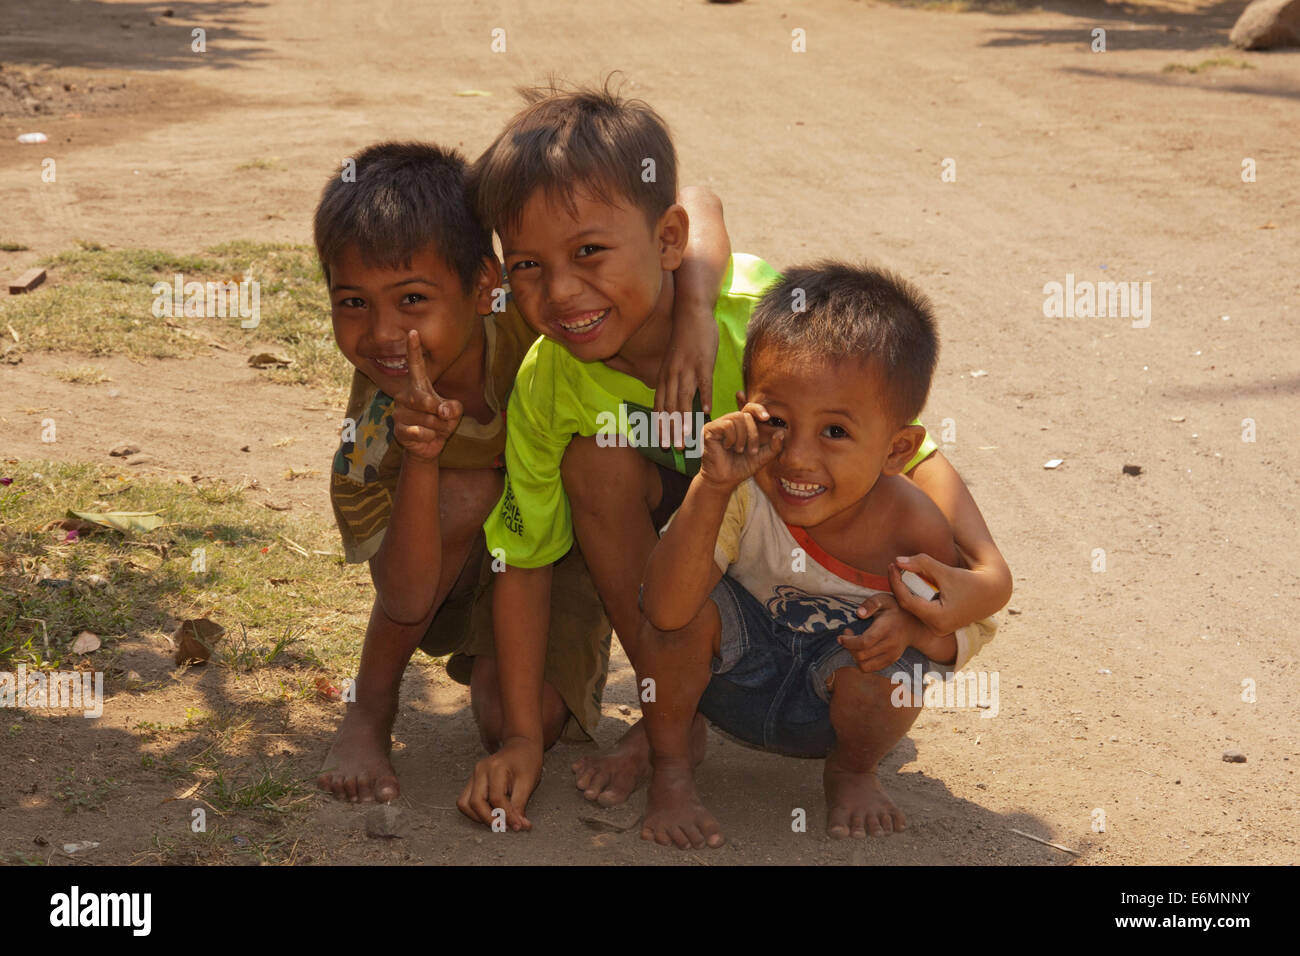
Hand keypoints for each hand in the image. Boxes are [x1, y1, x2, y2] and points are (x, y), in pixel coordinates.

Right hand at [391, 329, 461, 462]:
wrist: (428, 447)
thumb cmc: (441, 424)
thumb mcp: (454, 412)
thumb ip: (453, 408)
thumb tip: (442, 411)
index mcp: (418, 386)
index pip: (416, 365)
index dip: (414, 349)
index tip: (414, 332)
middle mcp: (405, 395)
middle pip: (424, 400)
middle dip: (438, 412)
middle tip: (443, 418)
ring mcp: (399, 412)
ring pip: (427, 420)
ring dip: (438, 428)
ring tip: (434, 428)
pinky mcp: (397, 429)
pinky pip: (420, 433)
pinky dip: (430, 437)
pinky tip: (425, 437)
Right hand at [457, 736, 541, 831]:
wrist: (520, 746)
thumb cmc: (526, 762)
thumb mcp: (528, 782)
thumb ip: (520, 805)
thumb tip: (518, 826)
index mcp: (495, 767)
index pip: (496, 798)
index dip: (507, 816)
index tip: (518, 826)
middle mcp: (480, 770)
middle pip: (476, 802)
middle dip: (489, 819)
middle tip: (505, 827)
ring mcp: (473, 775)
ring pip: (465, 803)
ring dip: (479, 817)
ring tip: (497, 821)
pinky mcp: (472, 780)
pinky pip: (466, 800)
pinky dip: (475, 811)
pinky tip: (490, 814)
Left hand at [654, 306, 716, 447]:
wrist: (691, 313)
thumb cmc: (683, 340)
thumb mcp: (672, 362)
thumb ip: (672, 382)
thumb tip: (674, 402)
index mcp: (663, 377)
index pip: (660, 407)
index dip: (660, 426)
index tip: (661, 444)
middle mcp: (672, 375)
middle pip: (670, 408)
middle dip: (671, 430)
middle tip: (674, 449)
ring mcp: (687, 369)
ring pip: (684, 399)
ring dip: (685, 421)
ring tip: (688, 439)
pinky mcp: (703, 362)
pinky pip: (703, 382)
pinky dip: (704, 397)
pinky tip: (707, 411)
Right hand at [698, 403, 783, 490]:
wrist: (724, 481)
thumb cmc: (741, 468)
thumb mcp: (762, 458)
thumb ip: (773, 447)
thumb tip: (782, 432)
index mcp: (741, 426)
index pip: (750, 408)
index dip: (758, 409)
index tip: (767, 418)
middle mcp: (729, 422)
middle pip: (745, 414)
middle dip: (753, 434)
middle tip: (752, 451)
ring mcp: (718, 425)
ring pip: (737, 418)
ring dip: (742, 438)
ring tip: (739, 450)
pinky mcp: (709, 430)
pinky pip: (727, 425)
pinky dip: (732, 438)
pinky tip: (728, 447)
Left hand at [838, 593, 929, 673]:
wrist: (914, 624)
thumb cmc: (895, 609)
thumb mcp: (883, 600)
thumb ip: (871, 604)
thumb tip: (858, 614)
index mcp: (887, 629)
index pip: (864, 642)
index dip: (849, 642)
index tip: (841, 636)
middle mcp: (890, 645)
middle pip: (862, 655)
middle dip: (848, 647)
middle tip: (847, 635)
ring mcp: (892, 655)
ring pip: (864, 665)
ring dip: (853, 656)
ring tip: (853, 644)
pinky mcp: (890, 661)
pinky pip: (871, 668)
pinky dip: (861, 662)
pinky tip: (861, 650)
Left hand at [887, 552, 1001, 635]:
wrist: (991, 592)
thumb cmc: (970, 580)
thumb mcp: (945, 571)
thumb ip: (922, 564)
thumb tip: (898, 560)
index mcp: (938, 618)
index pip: (907, 600)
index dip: (896, 581)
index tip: (892, 565)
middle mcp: (937, 627)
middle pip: (908, 605)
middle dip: (899, 585)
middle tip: (893, 566)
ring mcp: (938, 628)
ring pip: (913, 608)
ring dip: (906, 590)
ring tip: (901, 571)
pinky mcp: (939, 625)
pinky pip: (920, 609)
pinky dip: (915, 595)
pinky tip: (911, 580)